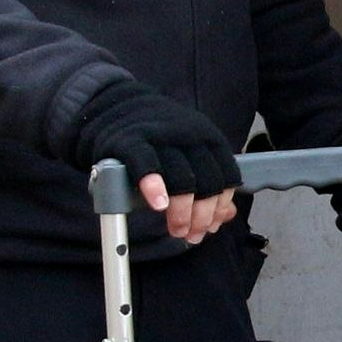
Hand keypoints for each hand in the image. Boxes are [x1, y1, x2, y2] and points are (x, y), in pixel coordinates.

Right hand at [76, 84, 240, 236]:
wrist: (115, 107)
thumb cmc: (156, 139)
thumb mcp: (188, 154)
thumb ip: (209, 182)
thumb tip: (226, 215)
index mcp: (208, 137)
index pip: (226, 177)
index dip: (220, 207)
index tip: (210, 227)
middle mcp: (190, 134)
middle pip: (206, 182)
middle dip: (201, 216)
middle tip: (191, 234)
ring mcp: (161, 136)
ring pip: (181, 180)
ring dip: (181, 212)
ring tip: (176, 229)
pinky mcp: (131, 140)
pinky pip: (147, 166)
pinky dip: (155, 188)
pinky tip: (158, 205)